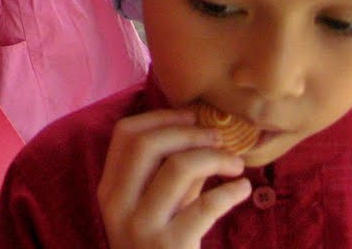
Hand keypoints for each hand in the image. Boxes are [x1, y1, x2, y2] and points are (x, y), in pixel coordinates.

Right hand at [96, 108, 250, 248]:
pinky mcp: (170, 246)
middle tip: (220, 137)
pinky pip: (205, 206)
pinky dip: (229, 192)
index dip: (161, 116)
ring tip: (236, 164)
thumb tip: (200, 131)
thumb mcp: (154, 210)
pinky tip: (242, 189)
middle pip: (147, 143)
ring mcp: (141, 227)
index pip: (125, 134)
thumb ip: (166, 176)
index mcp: (109, 191)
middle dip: (189, 131)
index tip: (192, 114)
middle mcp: (118, 206)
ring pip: (177, 167)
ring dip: (214, 157)